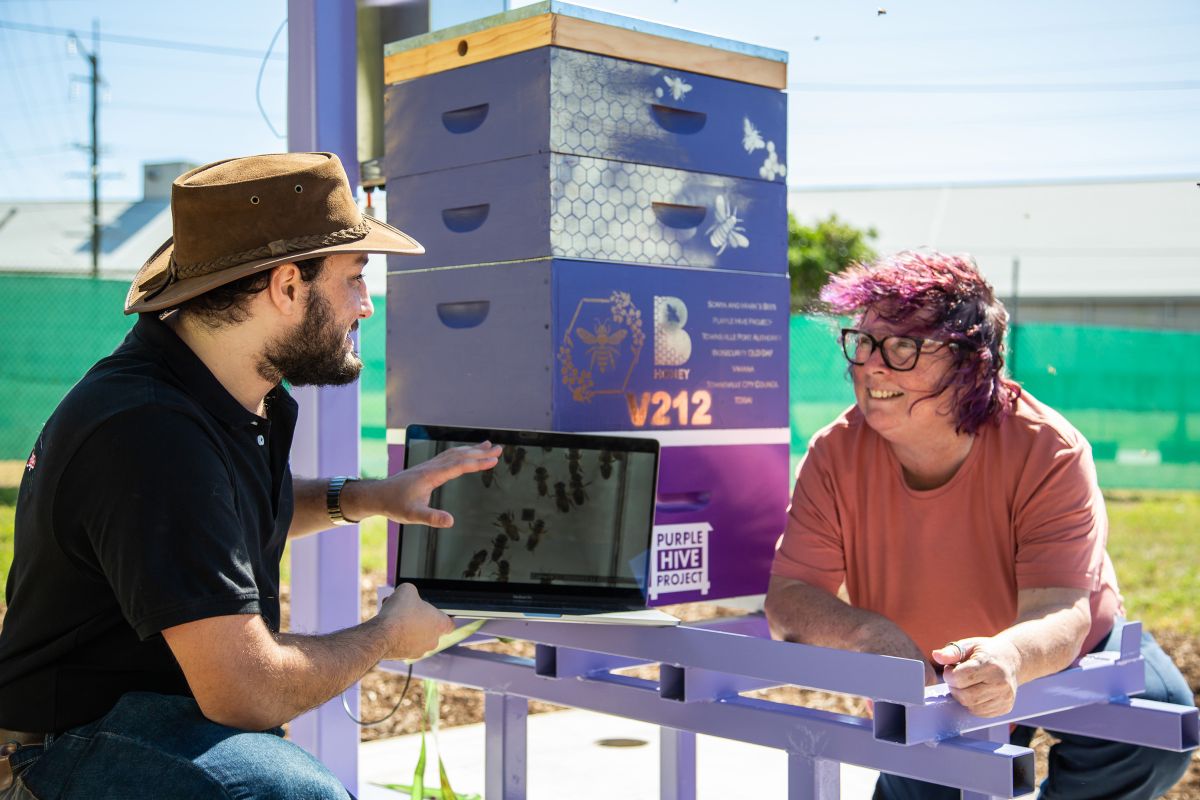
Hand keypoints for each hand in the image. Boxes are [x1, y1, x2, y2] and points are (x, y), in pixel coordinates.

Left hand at [349, 441, 501, 526]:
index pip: (460, 466)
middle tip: (499, 449)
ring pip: (455, 453)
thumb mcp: (413, 515)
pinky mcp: (427, 468)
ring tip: (488, 446)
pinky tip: (464, 455)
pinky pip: (448, 456)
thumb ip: (432, 518)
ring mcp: (429, 466)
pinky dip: (461, 453)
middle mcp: (432, 467)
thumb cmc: (394, 505)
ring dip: (472, 449)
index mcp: (432, 475)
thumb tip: (451, 521)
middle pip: (460, 455)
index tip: (494, 459)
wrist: (378, 495)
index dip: (478, 462)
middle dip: (481, 452)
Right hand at [376, 583, 454, 660]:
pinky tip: (386, 625)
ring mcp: (419, 650)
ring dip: (405, 625)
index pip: (449, 623)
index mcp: (440, 624)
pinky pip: (403, 642)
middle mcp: (433, 641)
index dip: (442, 616)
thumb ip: (412, 592)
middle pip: (429, 628)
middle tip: (406, 609)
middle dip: (418, 618)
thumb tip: (408, 595)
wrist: (381, 634)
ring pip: (414, 635)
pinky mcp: (404, 656)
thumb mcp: (407, 590)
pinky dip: (396, 634)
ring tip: (392, 614)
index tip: (432, 612)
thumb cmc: (399, 612)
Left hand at [932, 637, 1021, 716]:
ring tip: (967, 684)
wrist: (1013, 659)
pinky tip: (976, 692)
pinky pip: (980, 713)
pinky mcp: (1005, 707)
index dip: (949, 674)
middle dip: (954, 688)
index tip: (951, 668)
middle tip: (957, 678)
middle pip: (965, 696)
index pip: (960, 678)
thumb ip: (952, 652)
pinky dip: (973, 704)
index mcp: (990, 665)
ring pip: (971, 707)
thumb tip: (936, 656)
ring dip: (963, 697)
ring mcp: (1005, 697)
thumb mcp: (969, 645)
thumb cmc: (987, 652)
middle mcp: (1000, 683)